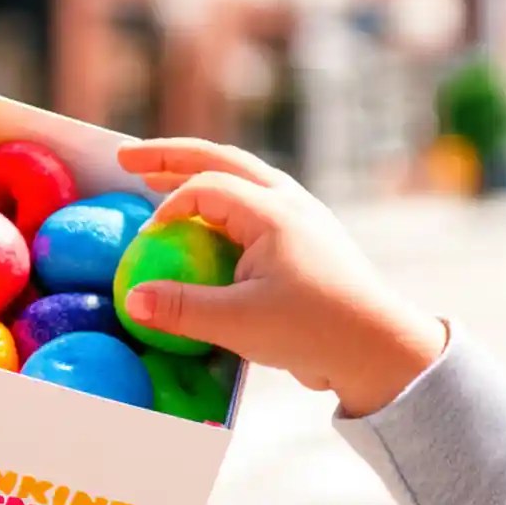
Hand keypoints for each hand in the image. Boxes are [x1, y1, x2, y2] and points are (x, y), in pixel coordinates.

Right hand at [117, 138, 447, 416]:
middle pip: (220, 159)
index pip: (205, 188)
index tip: (147, 240)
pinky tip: (201, 219)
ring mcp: (299, 215)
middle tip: (125, 158)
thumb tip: (131, 298)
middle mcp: (288, 200)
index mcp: (274, 211)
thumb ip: (182, 309)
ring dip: (194, 172)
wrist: (380, 349)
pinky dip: (217, 199)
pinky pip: (252, 202)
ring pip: (239, 175)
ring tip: (154, 177)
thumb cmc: (314, 331)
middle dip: (169, 156)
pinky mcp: (303, 237)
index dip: (169, 206)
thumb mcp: (240, 324)